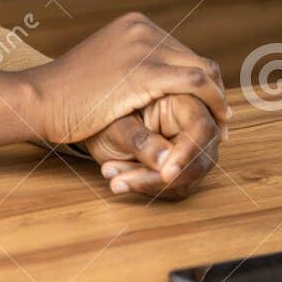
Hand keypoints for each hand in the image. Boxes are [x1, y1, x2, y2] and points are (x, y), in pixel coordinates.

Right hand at [24, 12, 227, 146]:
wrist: (40, 99)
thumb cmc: (67, 93)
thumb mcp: (102, 65)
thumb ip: (128, 63)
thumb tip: (149, 76)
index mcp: (133, 24)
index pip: (182, 51)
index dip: (201, 80)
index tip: (209, 104)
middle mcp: (142, 29)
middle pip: (196, 60)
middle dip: (214, 91)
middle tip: (223, 120)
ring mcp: (144, 48)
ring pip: (202, 70)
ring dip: (218, 100)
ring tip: (223, 126)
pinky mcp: (145, 73)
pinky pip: (195, 84)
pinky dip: (212, 103)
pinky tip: (216, 125)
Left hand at [84, 93, 223, 199]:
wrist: (80, 113)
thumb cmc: (96, 110)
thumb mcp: (113, 124)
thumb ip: (141, 141)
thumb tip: (167, 163)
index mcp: (179, 94)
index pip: (201, 126)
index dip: (188, 153)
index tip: (166, 175)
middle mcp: (191, 117)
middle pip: (201, 156)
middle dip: (163, 176)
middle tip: (122, 181)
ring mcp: (189, 140)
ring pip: (189, 174)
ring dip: (151, 183)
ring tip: (111, 175)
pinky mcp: (181, 160)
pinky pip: (177, 184)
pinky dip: (148, 186)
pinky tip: (118, 178)